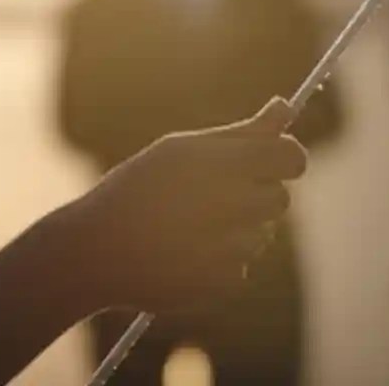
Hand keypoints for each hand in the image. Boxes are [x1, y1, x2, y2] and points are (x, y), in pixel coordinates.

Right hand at [68, 97, 305, 312]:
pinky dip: (220, 262)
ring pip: (262, 235)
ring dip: (237, 230)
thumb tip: (285, 107)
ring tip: (188, 227)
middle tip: (211, 196)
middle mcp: (235, 204)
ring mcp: (233, 247)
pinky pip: (241, 267)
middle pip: (280, 199)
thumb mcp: (183, 149)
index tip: (268, 163)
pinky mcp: (225, 282)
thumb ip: (242, 133)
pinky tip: (184, 254)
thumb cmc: (139, 188)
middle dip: (256, 196)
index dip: (284, 158)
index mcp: (226, 163)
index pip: (291, 158)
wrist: (97, 249)